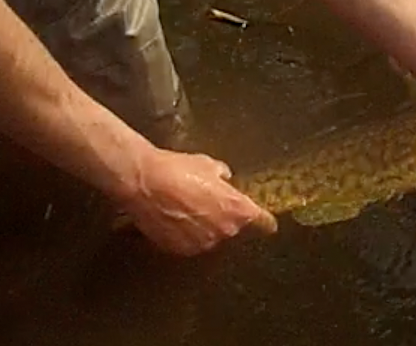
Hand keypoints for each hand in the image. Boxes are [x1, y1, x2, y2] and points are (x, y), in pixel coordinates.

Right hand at [116, 148, 278, 255]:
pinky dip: (186, 234)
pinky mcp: (181, 250)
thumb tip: (224, 181)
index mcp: (237, 209)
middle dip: (225, 217)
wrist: (145, 183)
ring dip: (205, 226)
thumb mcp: (208, 164)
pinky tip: (174, 217)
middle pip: (233, 228)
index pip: (263, 222)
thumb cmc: (179, 169)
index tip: (269, 224)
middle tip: (207, 201)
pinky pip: (191, 242)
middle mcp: (224, 231)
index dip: (266, 222)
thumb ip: (222, 177)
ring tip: (186, 207)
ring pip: (211, 236)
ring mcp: (202, 243)